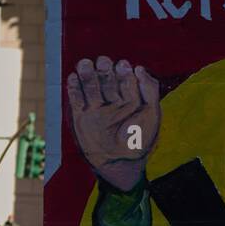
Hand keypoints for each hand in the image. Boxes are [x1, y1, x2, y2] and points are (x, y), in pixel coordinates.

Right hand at [67, 56, 160, 191]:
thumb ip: (150, 90)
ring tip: (85, 64)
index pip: (125, 80)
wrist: (120, 163)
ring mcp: (95, 108)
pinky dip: (73, 89)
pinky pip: (75, 100)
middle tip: (103, 62)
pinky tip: (73, 78)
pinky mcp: (81, 117)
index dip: (123, 71)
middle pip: (106, 80)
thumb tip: (139, 68)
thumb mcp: (152, 114)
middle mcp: (112, 101)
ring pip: (90, 87)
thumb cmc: (139, 140)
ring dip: (87, 75)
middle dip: (104, 70)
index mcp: (129, 98)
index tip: (123, 66)